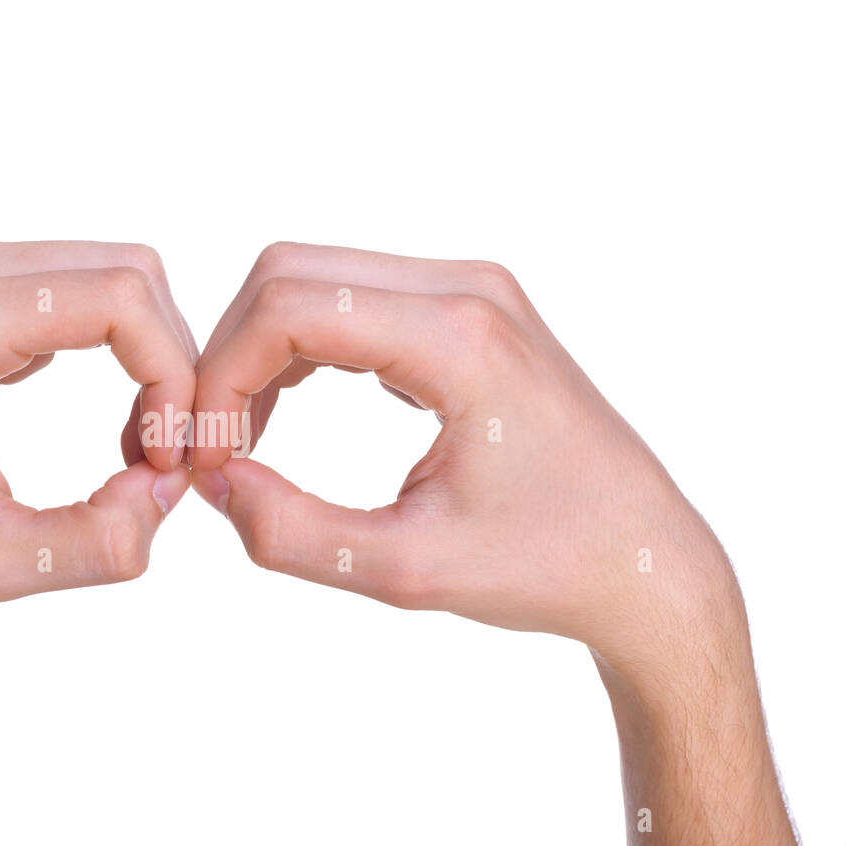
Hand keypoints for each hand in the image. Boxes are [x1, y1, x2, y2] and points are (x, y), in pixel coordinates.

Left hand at [0, 239, 196, 845]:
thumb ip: (101, 541)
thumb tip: (173, 488)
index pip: (121, 296)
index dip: (172, 376)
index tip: (166, 459)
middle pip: (127, 272)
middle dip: (170, 364)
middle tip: (166, 456)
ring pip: (109, 278)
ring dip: (148, 360)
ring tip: (136, 450)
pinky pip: (76, 296)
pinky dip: (117, 355)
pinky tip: (115, 432)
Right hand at [189, 242, 799, 845]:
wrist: (643, 561)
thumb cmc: (546, 567)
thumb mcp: (405, 569)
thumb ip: (290, 531)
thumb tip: (210, 483)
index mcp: (459, 338)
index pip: (288, 309)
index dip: (219, 379)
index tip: (204, 457)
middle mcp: (467, 291)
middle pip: (290, 274)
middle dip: (228, 356)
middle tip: (214, 446)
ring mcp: (471, 293)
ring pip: (315, 280)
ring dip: (259, 352)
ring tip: (245, 440)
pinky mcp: (467, 313)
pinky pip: (352, 301)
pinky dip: (301, 349)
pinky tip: (287, 415)